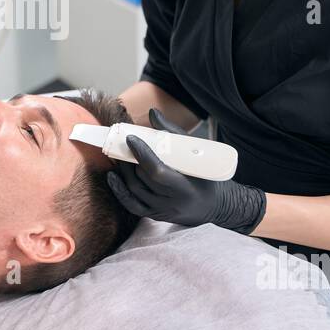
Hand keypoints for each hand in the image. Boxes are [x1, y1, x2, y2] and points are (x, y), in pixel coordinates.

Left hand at [106, 108, 266, 234]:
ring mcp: (163, 211)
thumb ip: (174, 133)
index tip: (131, 138)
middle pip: (143, 179)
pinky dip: (119, 190)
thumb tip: (152, 113)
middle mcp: (173, 202)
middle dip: (129, 159)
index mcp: (187, 187)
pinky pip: (131, 205)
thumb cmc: (209, 177)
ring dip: (123, 171)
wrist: (217, 206)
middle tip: (121, 142)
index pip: (157, 171)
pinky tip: (112, 176)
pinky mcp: (155, 216)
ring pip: (135, 190)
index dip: (142, 154)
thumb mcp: (199, 154)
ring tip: (119, 154)